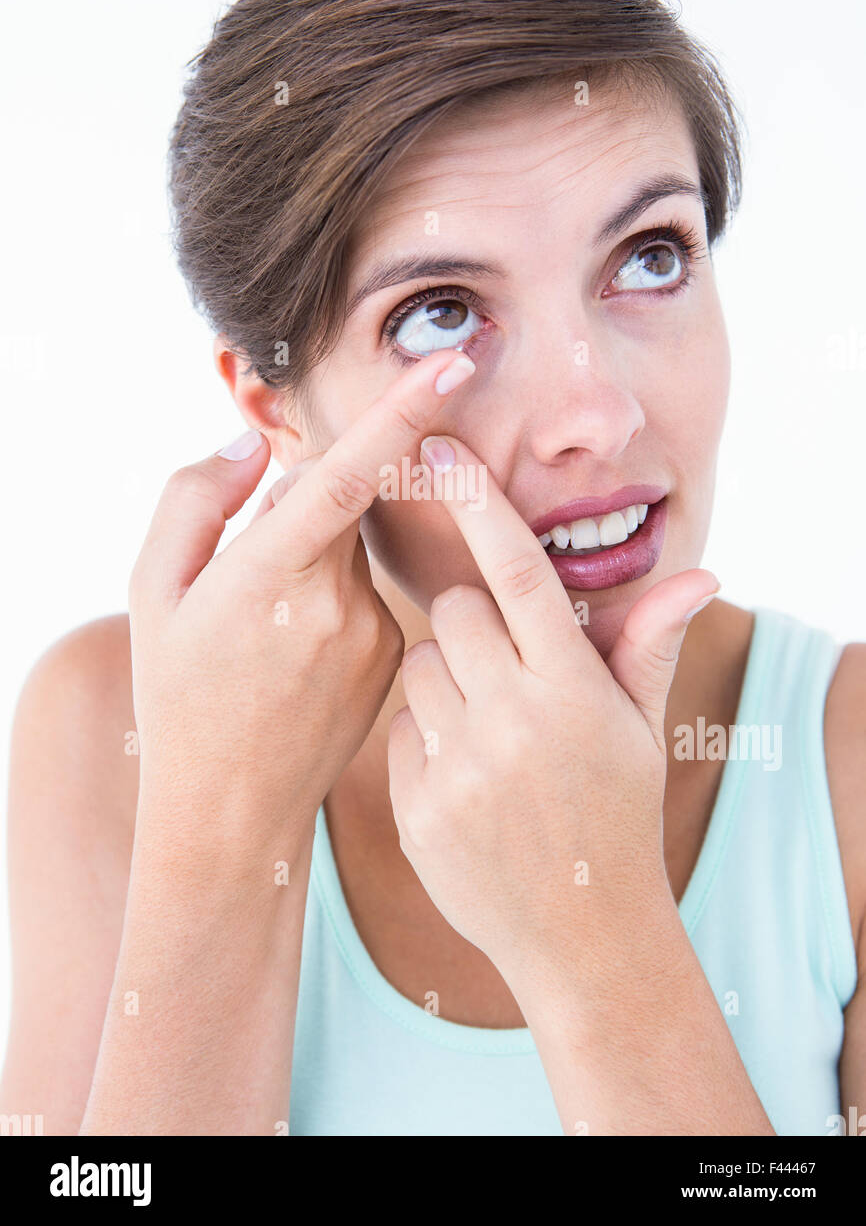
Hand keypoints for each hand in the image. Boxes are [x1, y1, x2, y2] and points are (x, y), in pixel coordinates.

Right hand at [127, 350, 475, 859]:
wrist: (230, 811)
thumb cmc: (179, 695)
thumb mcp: (152, 594)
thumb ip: (195, 500)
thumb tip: (257, 444)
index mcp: (268, 576)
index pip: (347, 476)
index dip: (403, 413)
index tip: (454, 362)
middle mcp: (335, 601)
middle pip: (342, 499)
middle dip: (306, 500)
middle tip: (254, 573)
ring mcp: (373, 634)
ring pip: (353, 547)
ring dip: (316, 557)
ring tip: (269, 635)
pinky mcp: (393, 656)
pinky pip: (367, 591)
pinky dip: (334, 597)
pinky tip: (299, 656)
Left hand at [388, 435, 717, 993]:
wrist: (581, 932)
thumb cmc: (617, 811)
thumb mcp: (642, 729)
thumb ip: (648, 645)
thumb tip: (702, 572)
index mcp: (573, 691)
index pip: (518, 573)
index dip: (480, 505)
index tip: (442, 451)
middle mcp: (513, 721)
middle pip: (453, 611)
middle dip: (471, 622)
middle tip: (502, 667)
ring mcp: (460, 768)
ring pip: (419, 664)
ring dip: (446, 679)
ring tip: (487, 727)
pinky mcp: (416, 808)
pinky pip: (399, 728)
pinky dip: (425, 737)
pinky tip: (465, 776)